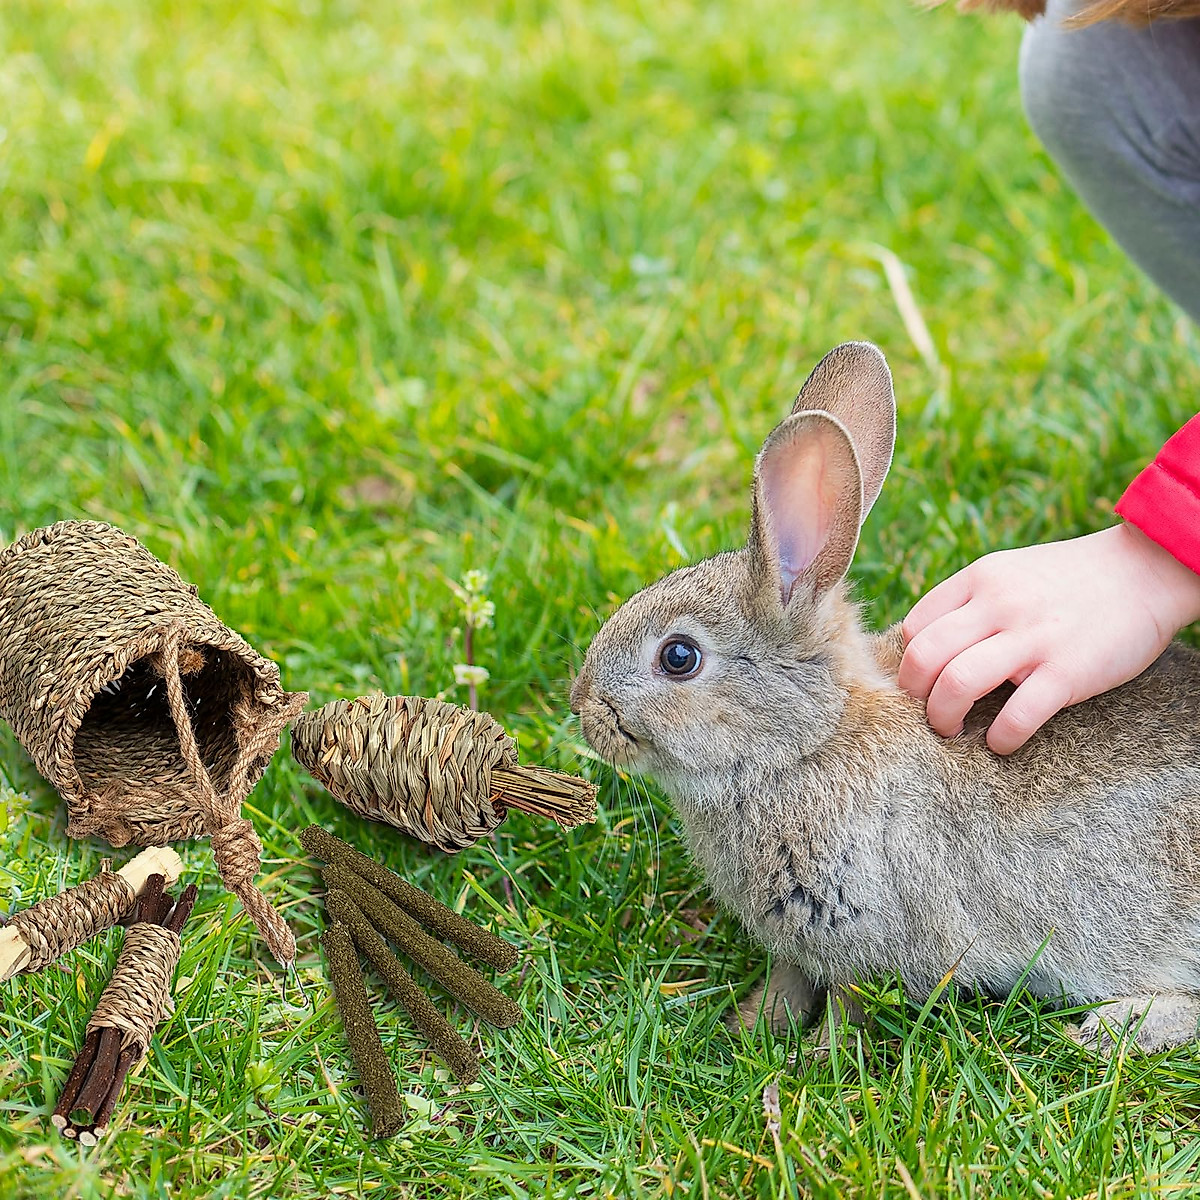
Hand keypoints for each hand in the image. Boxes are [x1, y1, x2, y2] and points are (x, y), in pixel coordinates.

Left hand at [898, 523, 1199, 753]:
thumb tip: (929, 644)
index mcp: (979, 579)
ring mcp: (1033, 638)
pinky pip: (1016, 716)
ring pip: (956, 684)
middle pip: (923, 657)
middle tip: (926, 713)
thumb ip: (970, 601)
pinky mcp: (1068, 671)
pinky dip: (999, 738)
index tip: (923, 681)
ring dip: (942, 718)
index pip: (915, 627)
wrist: (1148, 569)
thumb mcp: (1010, 572)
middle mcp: (998, 605)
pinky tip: (1001, 742)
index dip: (909, 662)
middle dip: (913, 695)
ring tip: (952, 729)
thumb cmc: (1071, 580)